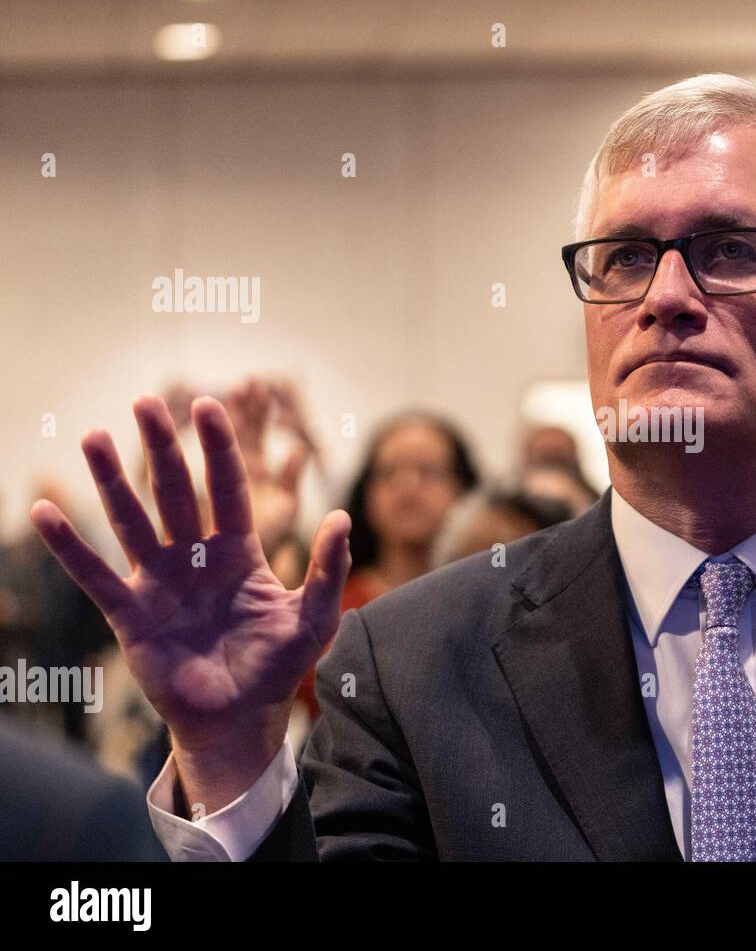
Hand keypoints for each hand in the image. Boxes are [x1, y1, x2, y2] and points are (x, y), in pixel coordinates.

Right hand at [30, 395, 350, 811]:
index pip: (227, 489)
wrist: (240, 719)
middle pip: (175, 492)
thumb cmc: (278, 668)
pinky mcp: (131, 614)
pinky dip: (69, 546)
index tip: (208, 407)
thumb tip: (344, 517)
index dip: (218, 449)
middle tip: (144, 402)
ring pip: (132, 521)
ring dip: (111, 481)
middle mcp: (196, 559)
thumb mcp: (314, 617)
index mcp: (240, 554)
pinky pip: (94, 575)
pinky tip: (45, 512)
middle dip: (162, 448)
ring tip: (93, 436)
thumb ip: (327, 569)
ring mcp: (160, 583)